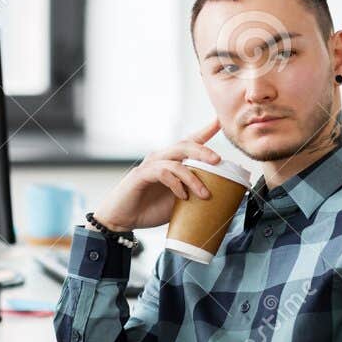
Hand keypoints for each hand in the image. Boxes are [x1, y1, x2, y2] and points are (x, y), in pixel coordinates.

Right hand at [91, 119, 224, 232]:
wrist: (122, 220)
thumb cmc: (150, 209)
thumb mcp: (179, 202)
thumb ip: (193, 194)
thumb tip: (220, 198)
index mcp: (172, 162)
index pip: (190, 142)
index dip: (205, 130)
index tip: (219, 120)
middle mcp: (161, 158)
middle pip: (186, 144)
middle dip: (204, 151)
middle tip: (218, 161)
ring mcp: (150, 165)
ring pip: (176, 158)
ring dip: (193, 176)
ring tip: (205, 194)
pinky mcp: (141, 175)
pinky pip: (163, 172)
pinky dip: (176, 183)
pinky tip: (182, 196)